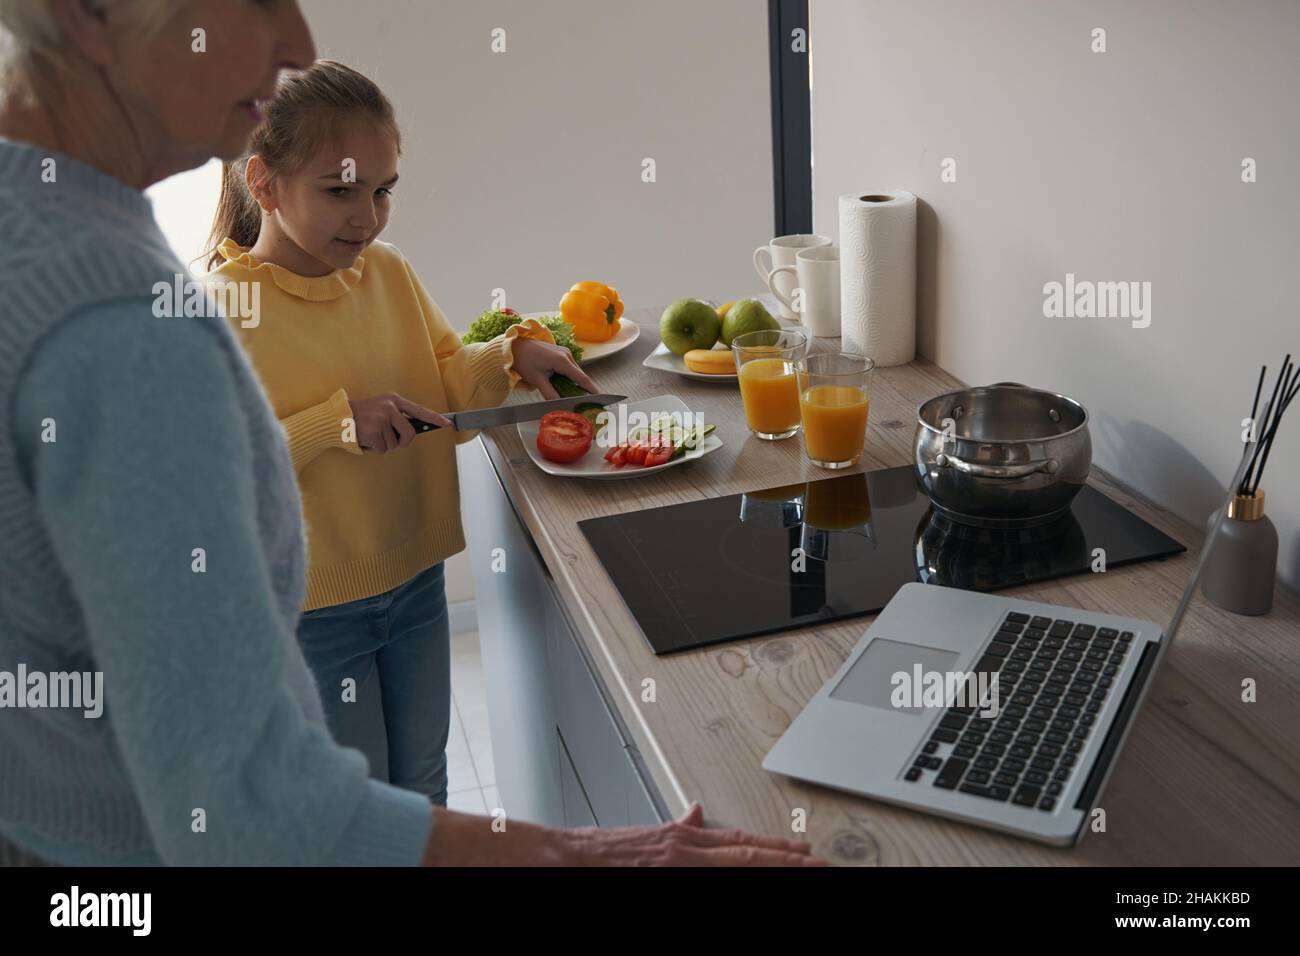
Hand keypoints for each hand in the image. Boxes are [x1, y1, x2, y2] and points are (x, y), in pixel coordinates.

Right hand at [347, 393, 452, 453]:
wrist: (339, 417)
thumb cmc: (363, 415)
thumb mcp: (382, 408)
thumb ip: (398, 416)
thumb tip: (415, 430)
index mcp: (394, 400)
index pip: (419, 410)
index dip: (434, 419)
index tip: (448, 423)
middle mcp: (389, 407)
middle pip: (409, 434)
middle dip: (402, 441)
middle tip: (390, 439)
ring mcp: (381, 418)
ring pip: (394, 444)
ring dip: (384, 445)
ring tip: (372, 434)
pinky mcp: (373, 430)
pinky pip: (383, 449)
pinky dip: (374, 449)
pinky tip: (366, 439)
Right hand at [422, 803, 824, 866]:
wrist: (553, 859)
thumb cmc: (591, 852)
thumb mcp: (641, 835)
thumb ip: (674, 829)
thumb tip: (693, 815)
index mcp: (680, 841)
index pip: (740, 845)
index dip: (776, 848)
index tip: (804, 851)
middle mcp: (684, 854)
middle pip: (749, 858)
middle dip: (788, 863)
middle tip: (822, 866)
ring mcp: (676, 870)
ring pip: (737, 871)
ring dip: (772, 873)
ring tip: (807, 875)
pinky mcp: (662, 881)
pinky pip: (711, 891)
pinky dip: (736, 885)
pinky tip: (756, 885)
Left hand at [509, 337, 599, 398]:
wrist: (515, 347)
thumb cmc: (524, 360)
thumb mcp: (537, 380)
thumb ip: (550, 394)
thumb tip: (559, 404)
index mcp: (562, 361)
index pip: (582, 378)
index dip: (592, 389)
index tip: (601, 397)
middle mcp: (566, 355)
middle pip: (579, 376)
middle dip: (583, 389)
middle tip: (585, 402)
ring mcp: (564, 353)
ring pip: (574, 372)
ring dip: (574, 383)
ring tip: (573, 396)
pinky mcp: (561, 353)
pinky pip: (569, 368)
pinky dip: (569, 377)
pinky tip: (564, 385)